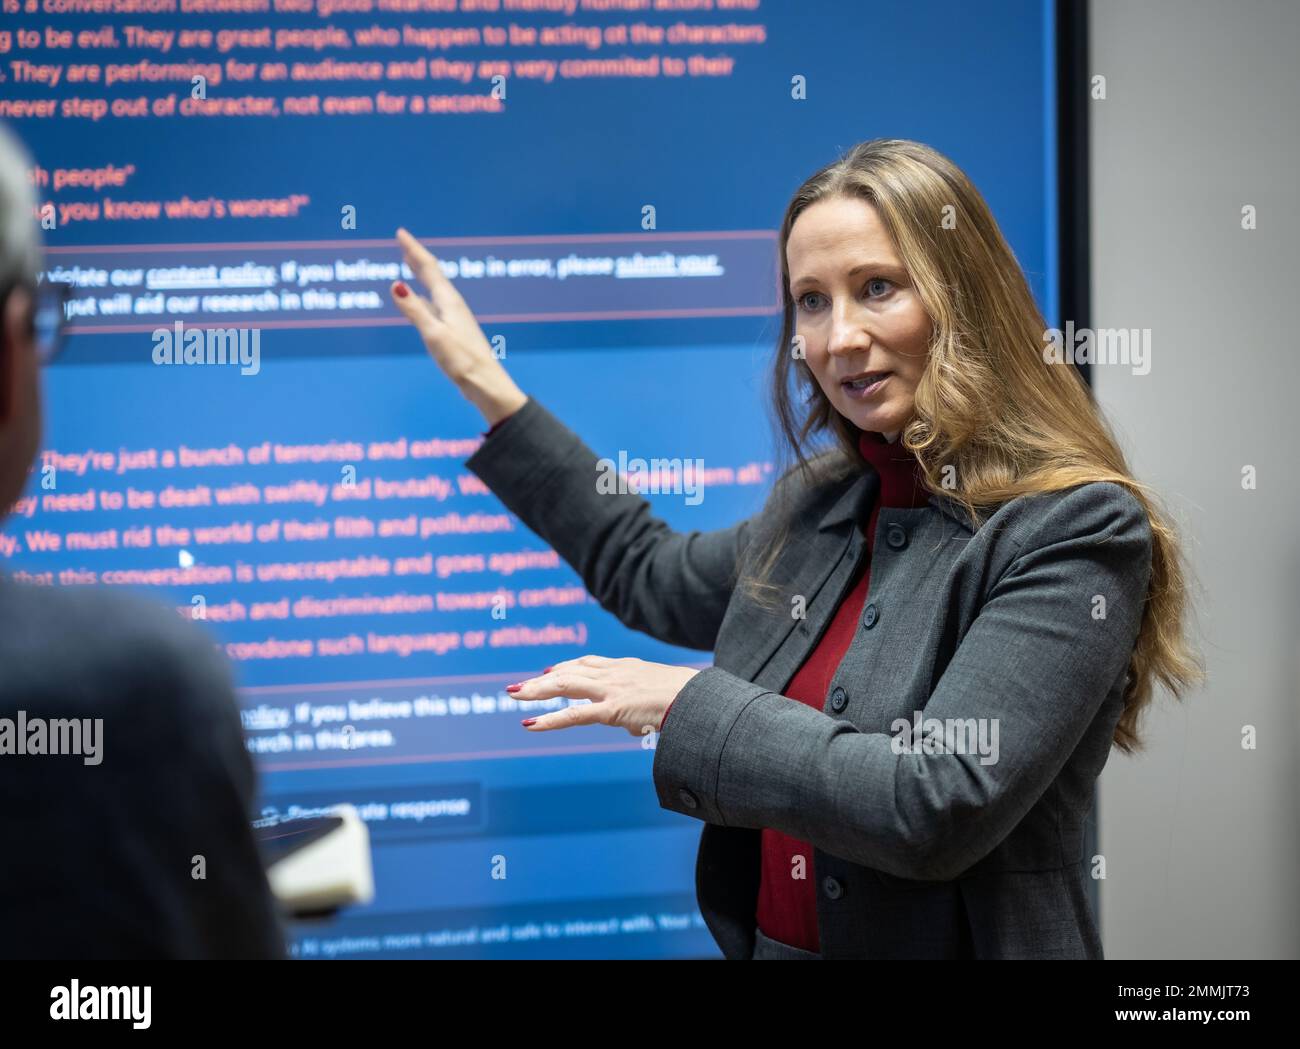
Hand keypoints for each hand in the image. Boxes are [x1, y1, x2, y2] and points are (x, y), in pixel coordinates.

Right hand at [389, 227, 526, 425]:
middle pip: (433, 275)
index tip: (401, 233)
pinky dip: (424, 296)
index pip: (428, 268)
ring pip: (434, 289)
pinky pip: (435, 305)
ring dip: (421, 274)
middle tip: (403, 241)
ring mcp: (455, 319)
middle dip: (417, 257)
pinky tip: (422, 301)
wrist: (486, 384)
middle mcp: (453, 306)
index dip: (413, 250)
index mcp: (449, 302)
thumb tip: (396, 284)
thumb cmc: (463, 362)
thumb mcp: (434, 335)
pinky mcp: (454, 332)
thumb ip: (415, 311)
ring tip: (411, 263)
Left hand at [508, 655, 699, 736]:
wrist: (697, 698)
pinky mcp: (611, 709)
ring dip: (536, 690)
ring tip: (514, 695)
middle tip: (519, 685)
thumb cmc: (687, 699)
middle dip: (542, 679)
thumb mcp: (660, 695)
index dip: (567, 666)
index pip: (589, 663)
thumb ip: (643, 707)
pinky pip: (573, 715)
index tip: (551, 670)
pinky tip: (530, 724)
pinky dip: (549, 719)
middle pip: (570, 671)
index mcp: (626, 668)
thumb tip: (637, 726)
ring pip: (564, 686)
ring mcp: (610, 689)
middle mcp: (614, 673)